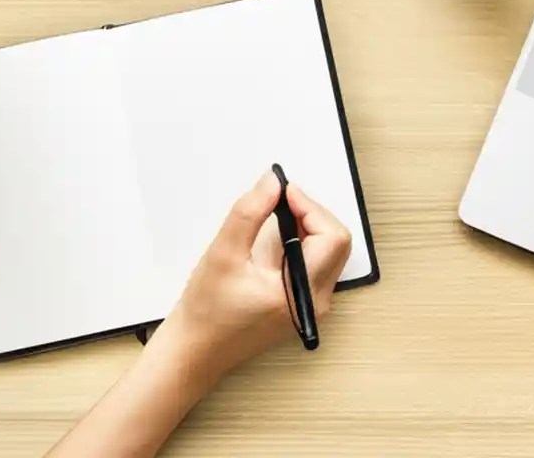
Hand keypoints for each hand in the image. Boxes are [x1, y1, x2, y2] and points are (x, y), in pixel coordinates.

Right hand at [156, 170, 352, 379]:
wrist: (196, 352)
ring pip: (331, 252)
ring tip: (278, 214)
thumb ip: (250, 213)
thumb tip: (273, 182)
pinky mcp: (304, 306)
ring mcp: (313, 306)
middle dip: (312, 214)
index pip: (331, 237)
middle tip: (281, 199)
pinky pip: (319, 264)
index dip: (310, 207)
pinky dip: (305, 243)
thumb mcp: (223, 254)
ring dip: (309, 227)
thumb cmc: (206, 312)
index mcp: (299, 293)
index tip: (284, 191)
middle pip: (337, 243)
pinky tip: (278, 236)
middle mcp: (316, 303)